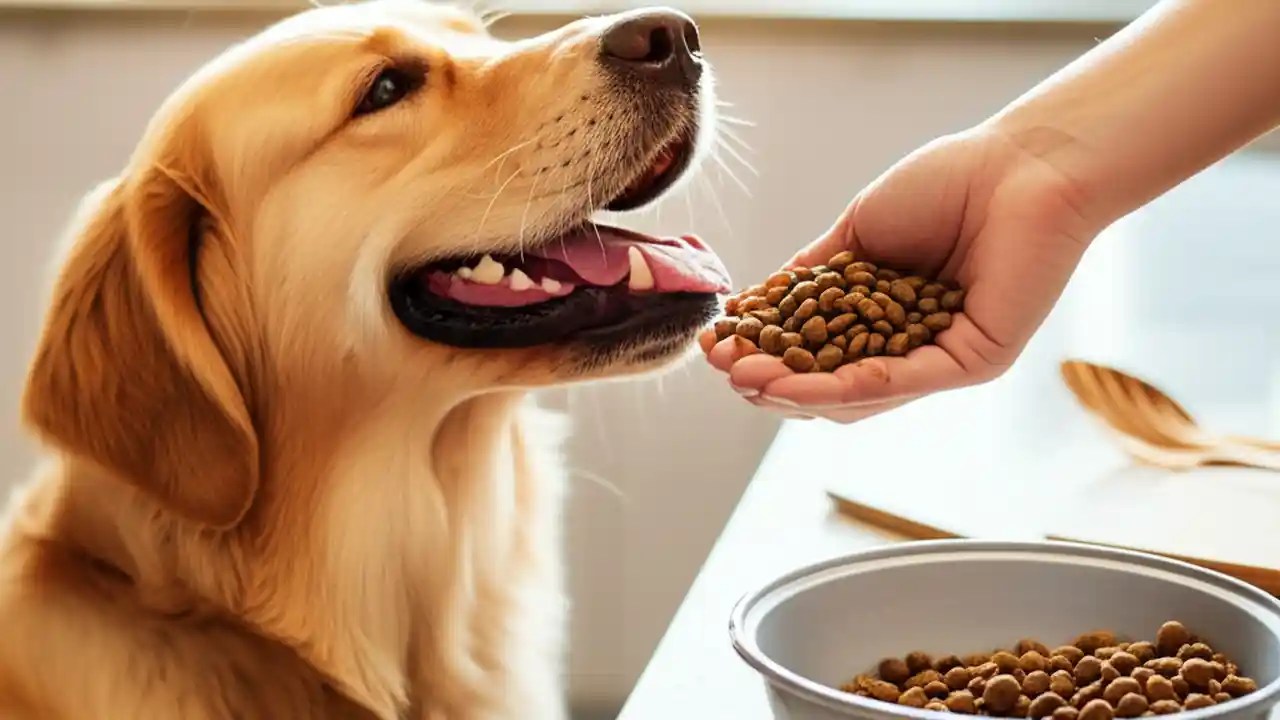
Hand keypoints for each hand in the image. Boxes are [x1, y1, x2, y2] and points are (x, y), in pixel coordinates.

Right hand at [701, 124, 1099, 422]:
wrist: (1019, 165)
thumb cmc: (947, 184)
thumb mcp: (856, 234)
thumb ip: (811, 273)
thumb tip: (752, 302)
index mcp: (883, 315)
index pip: (815, 350)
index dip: (765, 354)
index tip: (718, 347)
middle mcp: (911, 343)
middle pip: (831, 384)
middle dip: (773, 382)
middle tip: (727, 372)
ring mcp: (942, 357)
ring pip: (860, 394)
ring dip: (798, 392)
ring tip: (749, 381)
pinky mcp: (973, 361)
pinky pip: (903, 380)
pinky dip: (846, 386)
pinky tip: (799, 384)